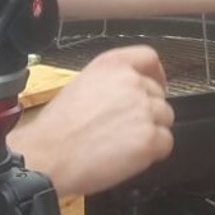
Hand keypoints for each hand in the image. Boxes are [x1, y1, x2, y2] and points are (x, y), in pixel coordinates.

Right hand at [12, 45, 173, 197]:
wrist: (49, 154)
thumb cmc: (57, 128)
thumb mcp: (81, 85)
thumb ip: (110, 83)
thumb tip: (128, 94)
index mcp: (113, 65)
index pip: (148, 58)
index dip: (157, 74)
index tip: (157, 85)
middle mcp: (131, 82)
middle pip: (157, 94)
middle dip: (148, 111)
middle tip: (127, 129)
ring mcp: (143, 110)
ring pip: (165, 119)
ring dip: (151, 131)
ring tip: (124, 144)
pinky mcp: (149, 138)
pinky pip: (165, 143)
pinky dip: (152, 153)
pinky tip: (129, 157)